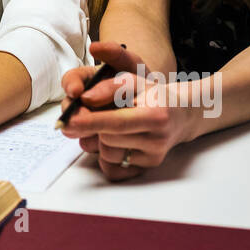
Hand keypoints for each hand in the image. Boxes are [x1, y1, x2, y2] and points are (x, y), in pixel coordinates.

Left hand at [59, 41, 197, 181]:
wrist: (180, 114)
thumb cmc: (153, 94)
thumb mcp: (135, 79)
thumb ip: (110, 86)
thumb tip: (86, 98)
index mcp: (155, 114)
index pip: (116, 122)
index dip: (90, 122)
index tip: (69, 121)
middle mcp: (157, 140)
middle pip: (107, 139)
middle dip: (94, 128)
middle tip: (89, 117)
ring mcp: (153, 157)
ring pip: (108, 155)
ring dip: (101, 141)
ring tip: (112, 127)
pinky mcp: (147, 168)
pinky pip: (113, 170)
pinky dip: (107, 157)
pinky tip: (117, 142)